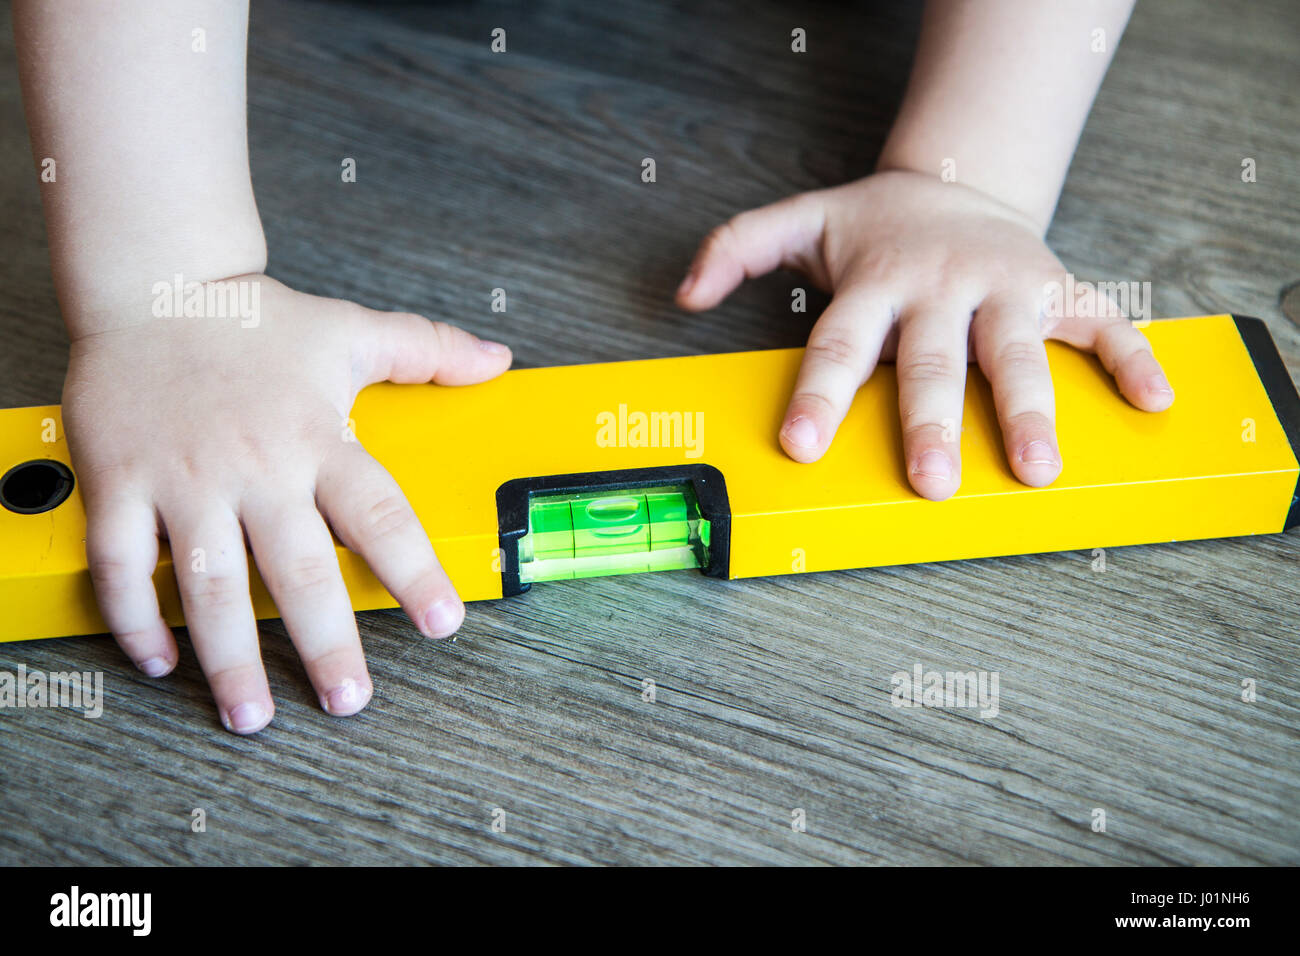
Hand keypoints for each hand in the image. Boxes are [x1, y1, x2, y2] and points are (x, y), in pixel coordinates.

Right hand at [63, 275, 511, 732]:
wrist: (155, 283)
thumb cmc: (255, 318)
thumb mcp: (352, 330)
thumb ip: (428, 349)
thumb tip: (496, 359)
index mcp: (317, 437)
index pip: (379, 516)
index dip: (416, 572)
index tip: (443, 623)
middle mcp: (257, 466)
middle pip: (298, 570)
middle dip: (326, 642)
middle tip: (348, 700)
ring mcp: (185, 478)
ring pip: (210, 584)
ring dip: (230, 657)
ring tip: (251, 713)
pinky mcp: (121, 481)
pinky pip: (123, 563)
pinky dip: (135, 617)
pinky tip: (159, 659)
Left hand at [676, 170, 1173, 499]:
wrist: (957, 180)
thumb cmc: (875, 223)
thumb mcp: (801, 220)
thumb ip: (738, 248)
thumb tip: (682, 293)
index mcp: (875, 281)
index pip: (838, 343)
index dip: (818, 394)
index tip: (801, 445)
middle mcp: (940, 287)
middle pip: (931, 362)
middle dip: (931, 422)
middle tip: (932, 481)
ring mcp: (1005, 288)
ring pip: (1018, 354)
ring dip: (1029, 411)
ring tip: (1035, 470)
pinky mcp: (1058, 288)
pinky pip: (1105, 323)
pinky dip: (1131, 360)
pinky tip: (1151, 403)